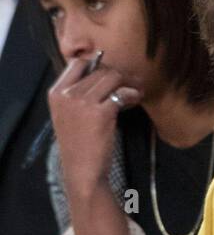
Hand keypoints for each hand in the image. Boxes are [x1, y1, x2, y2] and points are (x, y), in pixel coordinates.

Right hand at [48, 55, 140, 196]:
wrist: (82, 171)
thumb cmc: (78, 146)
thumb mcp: (68, 115)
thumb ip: (77, 95)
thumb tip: (102, 76)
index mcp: (56, 92)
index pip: (77, 63)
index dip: (96, 65)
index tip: (109, 75)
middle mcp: (67, 94)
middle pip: (98, 69)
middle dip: (117, 74)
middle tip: (130, 81)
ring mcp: (82, 102)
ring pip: (111, 77)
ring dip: (127, 82)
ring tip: (136, 90)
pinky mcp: (100, 113)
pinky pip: (120, 93)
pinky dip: (131, 94)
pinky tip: (135, 98)